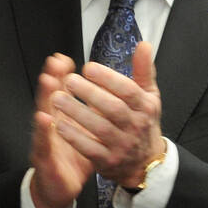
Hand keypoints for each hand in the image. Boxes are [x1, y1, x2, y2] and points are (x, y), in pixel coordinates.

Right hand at [29, 52, 93, 207]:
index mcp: (62, 117)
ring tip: (47, 81)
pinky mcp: (44, 159)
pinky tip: (45, 119)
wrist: (61, 187)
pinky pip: (43, 144)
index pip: (60, 91)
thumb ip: (94, 107)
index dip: (61, 74)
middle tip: (55, 63)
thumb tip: (104, 86)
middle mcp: (51, 126)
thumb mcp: (87, 130)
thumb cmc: (73, 155)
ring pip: (43, 116)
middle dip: (52, 79)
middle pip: (49, 98)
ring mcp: (45, 141)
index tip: (63, 58)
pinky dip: (43, 131)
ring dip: (44, 98)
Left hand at [53, 42, 164, 187]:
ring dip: (77, 112)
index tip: (88, 68)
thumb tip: (144, 45)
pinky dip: (74, 137)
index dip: (108, 78)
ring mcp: (122, 145)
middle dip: (89, 93)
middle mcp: (136, 126)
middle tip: (69, 80)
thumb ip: (143, 70)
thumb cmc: (143, 123)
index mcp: (146, 107)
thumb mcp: (149, 96)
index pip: (128, 91)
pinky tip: (59, 124)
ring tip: (58, 98)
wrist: (145, 162)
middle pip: (113, 109)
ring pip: (100, 128)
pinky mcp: (108, 161)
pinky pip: (90, 149)